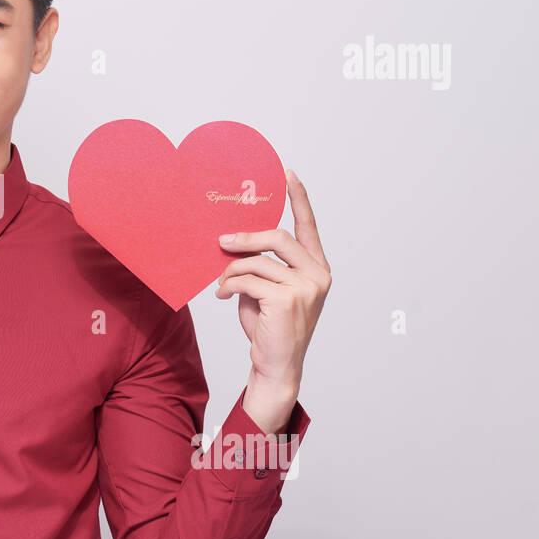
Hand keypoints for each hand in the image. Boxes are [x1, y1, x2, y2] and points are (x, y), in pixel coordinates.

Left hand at [214, 168, 330, 431]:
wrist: (275, 365)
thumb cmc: (269, 328)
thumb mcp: (265, 290)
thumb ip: (260, 265)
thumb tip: (231, 241)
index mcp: (317, 268)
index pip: (308, 226)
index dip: (298, 198)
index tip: (287, 173)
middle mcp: (318, 274)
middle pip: (277, 237)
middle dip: (245, 238)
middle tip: (220, 241)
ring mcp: (306, 287)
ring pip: (257, 262)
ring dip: (231, 271)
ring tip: (221, 285)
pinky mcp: (288, 299)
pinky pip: (247, 279)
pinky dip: (229, 285)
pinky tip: (223, 296)